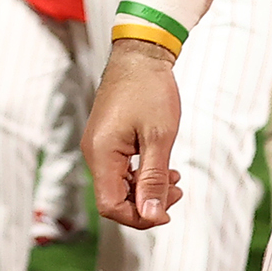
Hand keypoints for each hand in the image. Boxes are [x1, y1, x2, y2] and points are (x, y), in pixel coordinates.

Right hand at [85, 40, 182, 228]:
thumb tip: (152, 216)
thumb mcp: (159, 137)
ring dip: (145, 190)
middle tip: (178, 191)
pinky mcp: (106, 138)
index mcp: (101, 153)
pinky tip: (163, 168)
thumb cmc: (150, 90)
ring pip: (118, 185)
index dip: (138, 217)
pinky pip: (119, 169)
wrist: (140, 54)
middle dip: (146, 203)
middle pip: (113, 198)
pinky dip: (140, 175)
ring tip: (175, 179)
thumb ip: (154, 179)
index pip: (110, 206)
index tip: (167, 211)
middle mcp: (93, 152)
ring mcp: (98, 145)